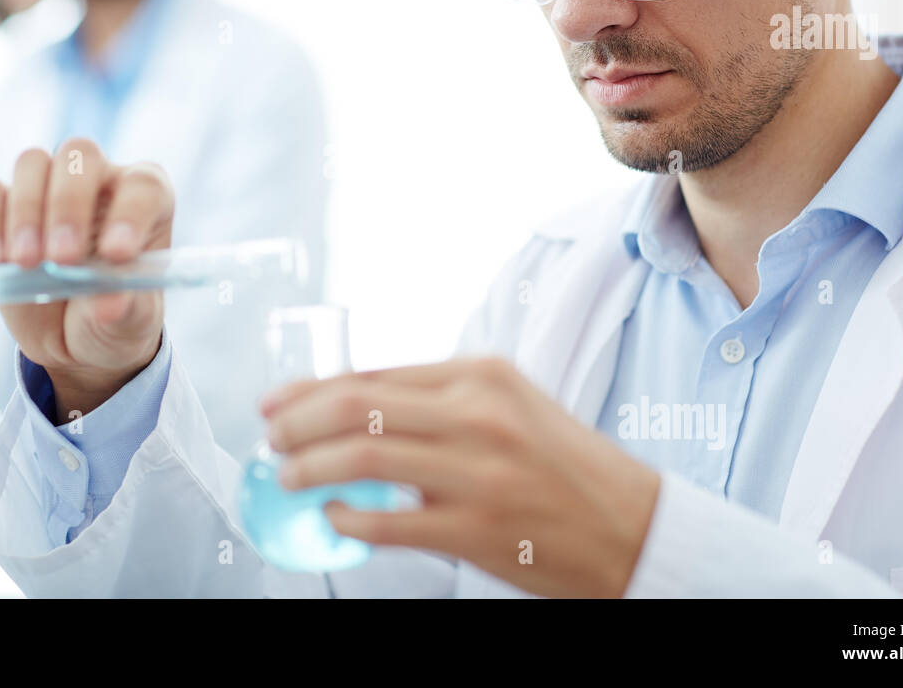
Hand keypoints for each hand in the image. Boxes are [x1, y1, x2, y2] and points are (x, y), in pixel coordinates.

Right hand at [0, 138, 172, 421]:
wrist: (74, 339)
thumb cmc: (115, 318)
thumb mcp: (131, 322)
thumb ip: (126, 308)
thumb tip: (109, 304)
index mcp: (146, 200)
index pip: (143, 185)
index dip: (131, 213)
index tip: (116, 255)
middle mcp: (99, 181)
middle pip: (80, 156)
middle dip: (68, 205)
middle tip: (62, 259)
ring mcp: (49, 189)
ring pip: (32, 163)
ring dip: (26, 211)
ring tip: (28, 263)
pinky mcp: (5, 208)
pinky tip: (0, 259)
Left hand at [261, 356, 661, 597]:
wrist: (631, 525)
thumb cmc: (565, 465)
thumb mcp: (509, 405)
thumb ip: (439, 400)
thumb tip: (354, 408)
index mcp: (482, 375)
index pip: (374, 373)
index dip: (311, 389)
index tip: (277, 403)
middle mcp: (477, 414)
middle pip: (357, 406)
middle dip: (297, 422)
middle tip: (271, 438)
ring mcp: (476, 471)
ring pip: (362, 458)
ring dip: (308, 467)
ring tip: (286, 476)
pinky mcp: (475, 528)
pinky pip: (387, 522)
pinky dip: (346, 518)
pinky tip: (332, 517)